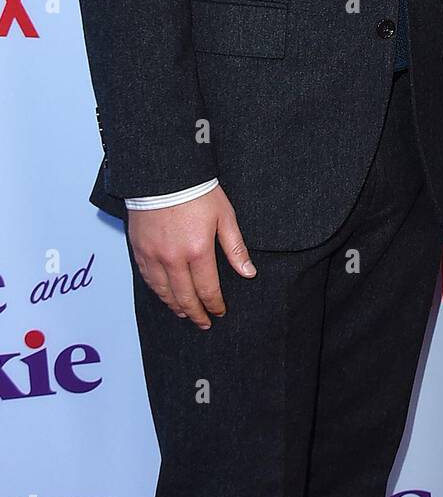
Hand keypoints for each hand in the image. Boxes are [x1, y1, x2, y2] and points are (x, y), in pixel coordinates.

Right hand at [127, 186, 256, 328]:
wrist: (164, 174)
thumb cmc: (198, 191)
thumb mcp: (224, 216)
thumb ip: (235, 248)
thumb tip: (249, 272)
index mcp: (198, 251)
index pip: (207, 289)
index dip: (214, 304)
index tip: (219, 312)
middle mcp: (173, 259)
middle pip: (185, 297)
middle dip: (196, 313)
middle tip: (204, 323)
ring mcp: (154, 256)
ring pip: (164, 292)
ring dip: (176, 306)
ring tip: (186, 314)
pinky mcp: (140, 250)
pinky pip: (148, 279)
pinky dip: (158, 292)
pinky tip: (165, 296)